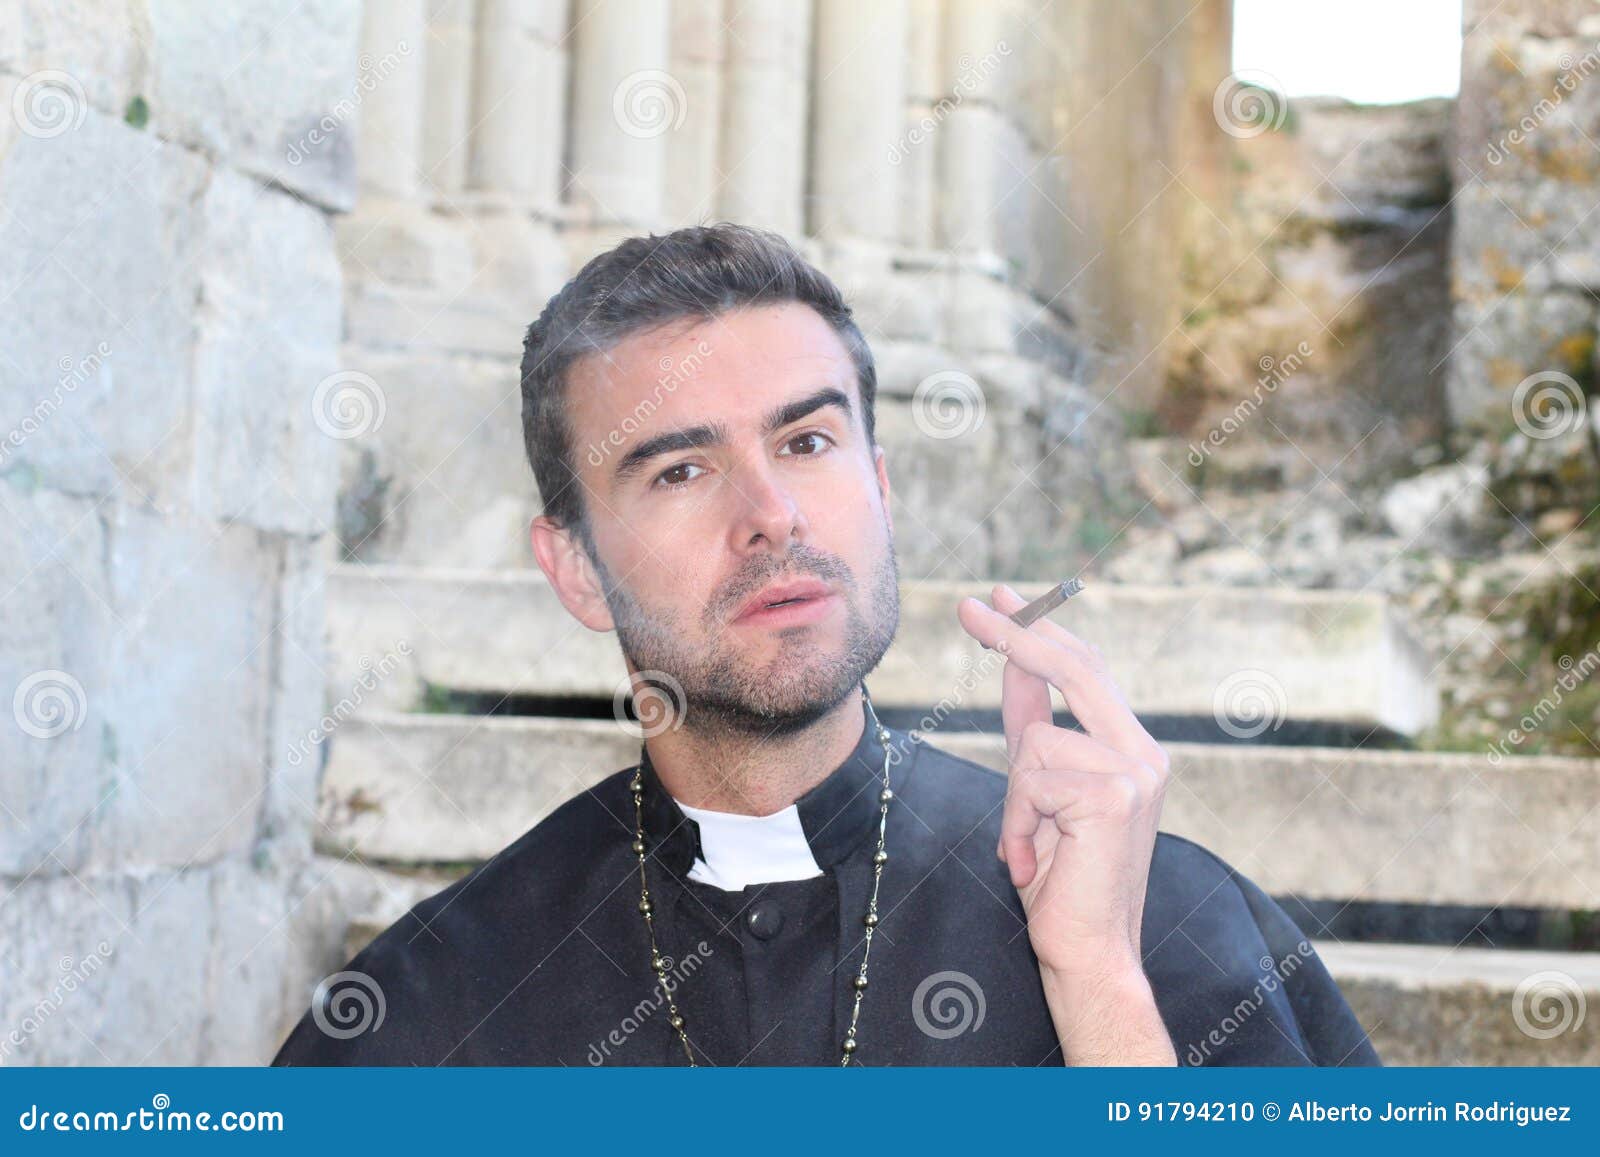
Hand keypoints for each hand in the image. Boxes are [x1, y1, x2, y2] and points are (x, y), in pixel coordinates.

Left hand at [956, 583, 1174, 1063]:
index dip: (1039, 630)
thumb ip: (1033, 728)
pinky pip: (1031, 779)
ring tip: (1031, 846)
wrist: (1089, 950)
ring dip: (1014, 800)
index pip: (1085, 669)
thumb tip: (1013, 667)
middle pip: (1076, 667)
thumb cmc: (1062, 878)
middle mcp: (1144, 754)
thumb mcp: (1039, 792)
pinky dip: (1017, 822)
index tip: (999, 598)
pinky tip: (1035, 861)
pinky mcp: (1113, 796)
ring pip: (1035, 741)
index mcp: (1132, 749)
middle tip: (970, 605)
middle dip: (1017, 634)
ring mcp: (1134, 772)